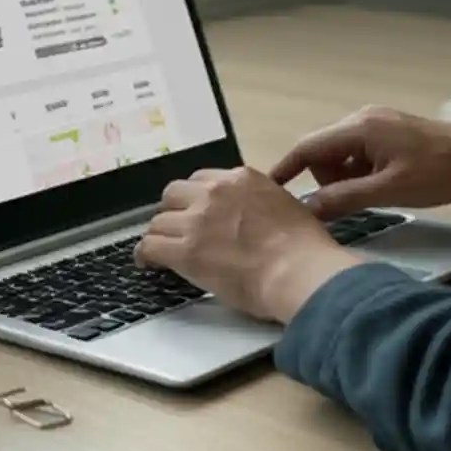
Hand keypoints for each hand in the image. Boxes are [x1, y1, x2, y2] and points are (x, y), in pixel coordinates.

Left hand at [134, 167, 362, 323]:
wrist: (299, 271)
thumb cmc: (304, 249)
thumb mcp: (284, 206)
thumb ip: (259, 203)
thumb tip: (249, 215)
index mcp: (241, 179)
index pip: (202, 180)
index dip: (194, 198)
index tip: (194, 212)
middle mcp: (215, 193)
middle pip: (174, 194)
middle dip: (173, 211)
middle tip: (177, 230)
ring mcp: (197, 220)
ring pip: (159, 221)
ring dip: (160, 235)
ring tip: (162, 250)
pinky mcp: (185, 250)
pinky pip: (149, 246)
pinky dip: (146, 255)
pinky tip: (147, 262)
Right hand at [271, 106, 450, 220]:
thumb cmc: (441, 172)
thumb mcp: (390, 191)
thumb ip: (345, 199)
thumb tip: (308, 209)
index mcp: (359, 128)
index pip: (307, 148)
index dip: (285, 169)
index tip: (268, 190)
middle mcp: (362, 119)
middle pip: (322, 152)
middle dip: (326, 180)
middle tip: (350, 203)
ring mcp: (376, 123)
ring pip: (341, 155)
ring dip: (345, 178)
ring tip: (373, 195)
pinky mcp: (388, 132)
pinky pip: (358, 153)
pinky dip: (360, 173)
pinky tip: (382, 186)